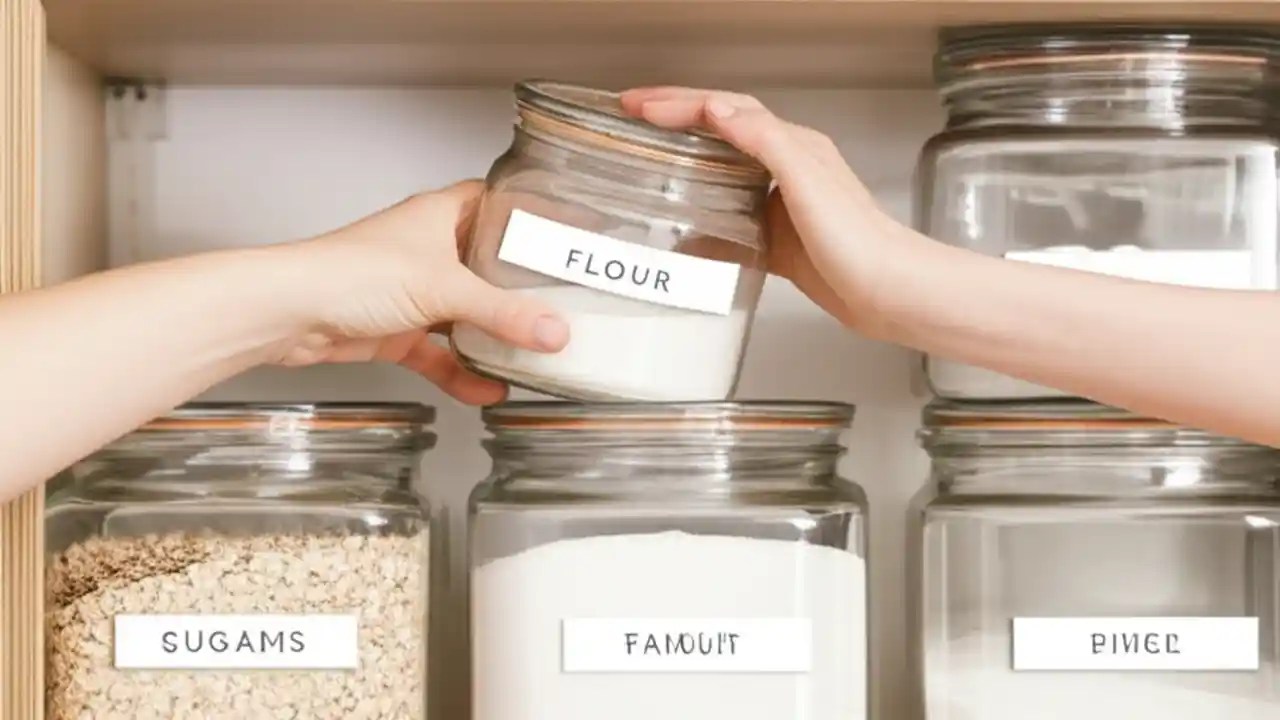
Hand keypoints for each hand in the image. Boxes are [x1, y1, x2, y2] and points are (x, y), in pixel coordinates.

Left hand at [270, 181, 568, 403]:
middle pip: (485, 265)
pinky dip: (462, 372)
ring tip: (533, 353)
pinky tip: (487, 389)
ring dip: (493, 336)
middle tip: (562, 303)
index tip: (560, 231)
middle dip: (519, 288)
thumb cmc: (349, 273)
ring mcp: (412, 292)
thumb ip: (503, 313)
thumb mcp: (443, 288)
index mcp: (440, 216)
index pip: (492, 202)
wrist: (290, 313)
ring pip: (465, 313)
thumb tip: (554, 330)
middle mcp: (427, 250)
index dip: (524, 213)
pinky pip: (441, 353)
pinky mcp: (397, 331)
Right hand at [620, 88, 918, 338]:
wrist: (891, 294)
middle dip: (675, 119)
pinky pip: (731, 219)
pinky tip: (683, 236)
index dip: (677, 102)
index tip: (637, 106)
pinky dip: (702, 218)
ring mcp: (782, 205)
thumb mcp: (807, 179)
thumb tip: (717, 108)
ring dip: (685, 159)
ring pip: (723, 170)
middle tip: (632, 118)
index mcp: (792, 145)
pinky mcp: (780, 241)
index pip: (725, 108)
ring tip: (648, 160)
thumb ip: (764, 141)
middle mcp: (787, 167)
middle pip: (721, 130)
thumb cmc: (858, 241)